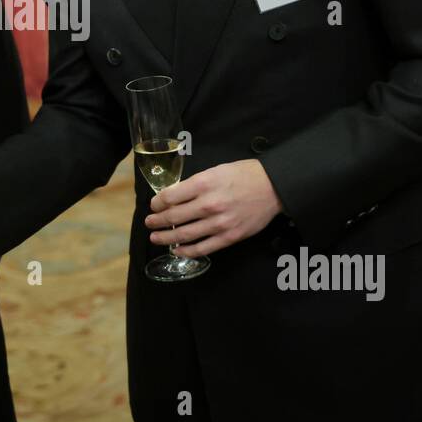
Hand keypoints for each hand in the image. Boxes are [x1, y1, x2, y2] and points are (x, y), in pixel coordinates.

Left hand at [144, 159, 282, 257]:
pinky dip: (187, 251)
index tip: (154, 205)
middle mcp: (209, 204)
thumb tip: (175, 196)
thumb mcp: (216, 170)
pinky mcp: (229, 237)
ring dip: (166, 238)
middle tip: (149, 222)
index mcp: (204, 184)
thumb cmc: (244, 175)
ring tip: (156, 237)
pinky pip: (203, 248)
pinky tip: (177, 250)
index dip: (157, 203)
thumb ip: (196, 184)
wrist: (273, 187)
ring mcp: (219, 223)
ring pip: (184, 235)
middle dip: (157, 221)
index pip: (170, 197)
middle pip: (173, 217)